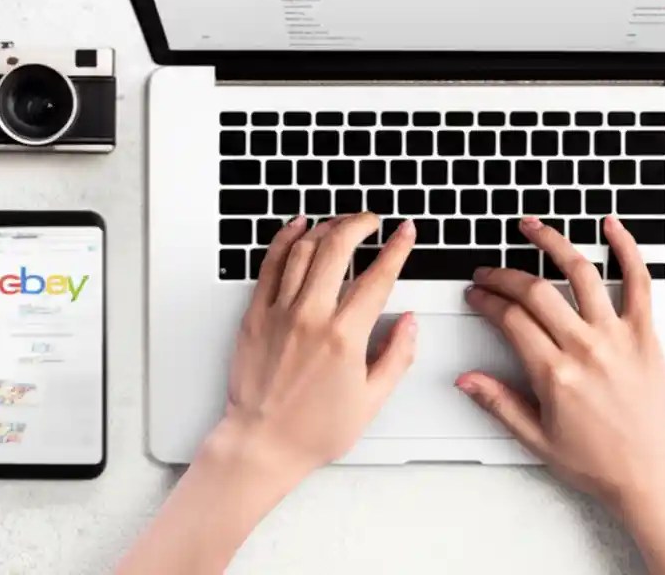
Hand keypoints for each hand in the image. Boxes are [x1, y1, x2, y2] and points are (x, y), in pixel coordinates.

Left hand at [221, 213, 417, 476]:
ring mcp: (279, 313)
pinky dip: (285, 239)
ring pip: (303, 250)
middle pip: (337, 248)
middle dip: (359, 224)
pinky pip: (270, 265)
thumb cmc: (313, 431)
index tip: (405, 233)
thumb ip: (396, 356)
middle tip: (372, 221)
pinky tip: (297, 227)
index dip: (396, 248)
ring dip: (326, 227)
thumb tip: (410, 323)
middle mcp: (311, 318)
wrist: (261, 444)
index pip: (377, 277)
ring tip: (341, 223)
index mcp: (344, 338)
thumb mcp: (372, 400)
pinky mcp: (255, 315)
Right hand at [457, 215, 664, 513]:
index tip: (477, 295)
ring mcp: (617, 336)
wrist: (651, 474)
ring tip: (531, 227)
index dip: (487, 300)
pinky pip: (638, 282)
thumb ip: (499, 403)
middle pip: (535, 292)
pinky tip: (612, 227)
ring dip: (552, 243)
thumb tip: (466, 379)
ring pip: (581, 273)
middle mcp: (585, 349)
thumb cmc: (599, 462)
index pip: (510, 319)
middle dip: (503, 274)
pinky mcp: (645, 334)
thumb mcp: (537, 439)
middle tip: (488, 271)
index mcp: (555, 375)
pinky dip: (626, 250)